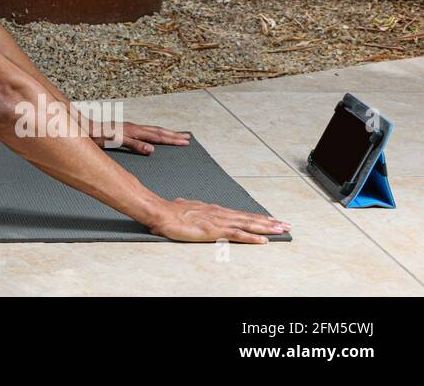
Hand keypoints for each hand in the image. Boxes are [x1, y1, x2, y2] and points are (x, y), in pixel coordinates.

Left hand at [93, 122, 190, 154]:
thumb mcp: (116, 140)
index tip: (185, 142)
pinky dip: (154, 134)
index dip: (172, 139)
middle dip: (173, 135)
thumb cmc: (97, 135)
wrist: (83, 129)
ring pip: (152, 130)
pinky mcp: (124, 131)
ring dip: (165, 133)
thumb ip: (134, 144)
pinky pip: (144, 132)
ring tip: (176, 135)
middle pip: (158, 131)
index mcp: (134, 130)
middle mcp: (133, 127)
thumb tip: (152, 149)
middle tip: (188, 138)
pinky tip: (154, 138)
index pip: (158, 135)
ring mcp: (129, 128)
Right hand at [149, 198, 290, 242]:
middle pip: (249, 218)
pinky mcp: (214, 231)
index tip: (270, 219)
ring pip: (248, 225)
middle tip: (286, 224)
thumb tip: (184, 205)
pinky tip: (264, 241)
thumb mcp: (183, 208)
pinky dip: (252, 238)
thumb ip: (188, 208)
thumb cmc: (169, 212)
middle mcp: (220, 214)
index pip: (240, 214)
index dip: (256, 217)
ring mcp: (219, 222)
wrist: (161, 212)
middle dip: (269, 222)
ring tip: (281, 230)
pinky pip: (238, 235)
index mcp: (214, 210)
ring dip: (266, 228)